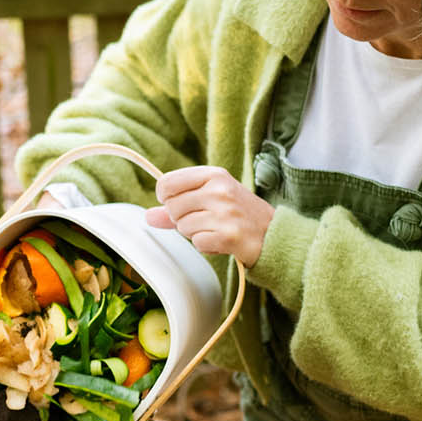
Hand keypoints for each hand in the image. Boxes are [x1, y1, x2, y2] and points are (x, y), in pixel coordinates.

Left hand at [145, 166, 274, 265]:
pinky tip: (222, 240)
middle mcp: (220, 190)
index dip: (165, 197)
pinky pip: (198, 243)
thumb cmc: (239, 214)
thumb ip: (177, 205)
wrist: (274, 234)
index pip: (167, 183)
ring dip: (195, 233)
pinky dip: (207, 246)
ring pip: (183, 227)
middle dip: (181, 219)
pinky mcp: (229, 235)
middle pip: (172, 208)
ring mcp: (225, 212)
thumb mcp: (211, 198)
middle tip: (204, 219)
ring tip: (216, 229)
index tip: (177, 203)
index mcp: (214, 174)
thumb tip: (147, 216)